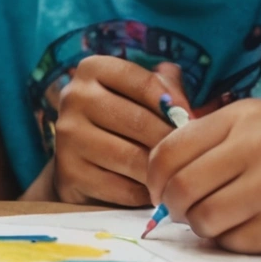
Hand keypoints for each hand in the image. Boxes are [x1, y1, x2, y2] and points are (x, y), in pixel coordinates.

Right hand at [48, 55, 188, 205]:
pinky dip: (143, 193)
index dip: (175, 103)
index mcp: (92, 69)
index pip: (144, 82)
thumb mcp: (140, 94)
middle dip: (170, 141)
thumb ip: (166, 88)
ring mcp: (67, 136)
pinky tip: (152, 190)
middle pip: (139, 121)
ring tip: (176, 173)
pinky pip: (121, 187)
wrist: (81, 162)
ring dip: (160, 170)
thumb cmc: (122, 121)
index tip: (193, 121)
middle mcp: (73, 97)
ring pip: (132, 158)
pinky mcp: (68, 173)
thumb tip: (187, 113)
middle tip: (192, 154)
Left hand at [147, 98, 260, 253]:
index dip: (154, 177)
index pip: (170, 149)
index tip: (160, 189)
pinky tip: (252, 226)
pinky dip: (233, 240)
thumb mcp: (254, 125)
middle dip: (174, 206)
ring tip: (220, 217)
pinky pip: (234, 242)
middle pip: (182, 188)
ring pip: (204, 219)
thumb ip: (205, 138)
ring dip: (203, 226)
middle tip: (184, 211)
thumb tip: (150, 172)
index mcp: (244, 116)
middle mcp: (260, 146)